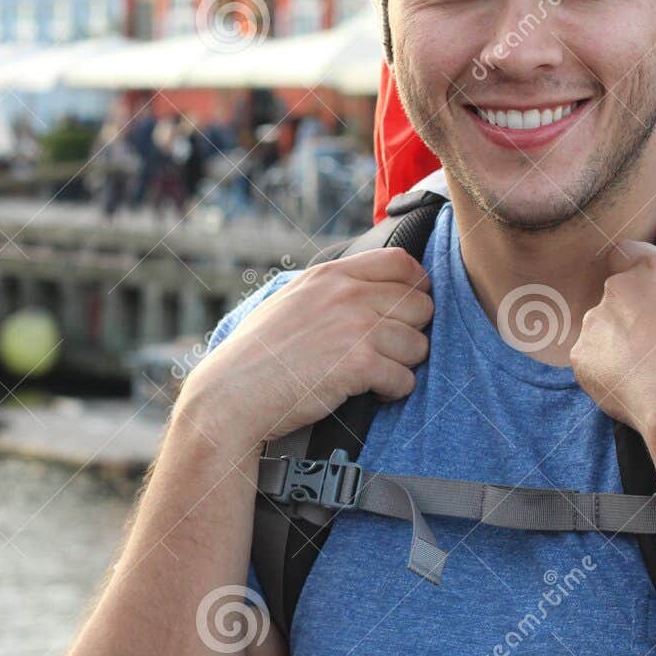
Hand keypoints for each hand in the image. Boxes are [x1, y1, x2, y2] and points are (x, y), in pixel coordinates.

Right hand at [177, 248, 433, 449]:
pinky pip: (406, 379)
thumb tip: (368, 291)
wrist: (234, 393)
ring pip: (418, 345)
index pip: (401, 262)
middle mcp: (347, 294)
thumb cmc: (257, 355)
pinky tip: (371, 392)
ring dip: (403, 365)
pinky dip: (393, 391)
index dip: (416, 287)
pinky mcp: (360, 364)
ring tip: (374, 374)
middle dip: (412, 332)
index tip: (409, 310)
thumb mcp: (291, 301)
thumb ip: (330, 290)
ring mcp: (355, 327)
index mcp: (329, 275)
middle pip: (420, 305)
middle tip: (388, 351)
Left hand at [569, 239, 655, 436]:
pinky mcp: (581, 356)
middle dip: (635, 315)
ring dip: (619, 343)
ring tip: (651, 371)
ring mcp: (594, 323)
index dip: (634, 265)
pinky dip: (606, 371)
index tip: (651, 291)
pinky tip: (633, 386)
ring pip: (602, 328)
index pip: (628, 251)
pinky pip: (591, 360)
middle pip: (618, 295)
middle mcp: (617, 290)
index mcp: (654, 273)